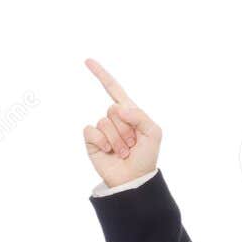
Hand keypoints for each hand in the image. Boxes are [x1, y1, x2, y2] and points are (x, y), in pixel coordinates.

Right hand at [82, 57, 161, 186]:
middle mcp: (114, 119)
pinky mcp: (92, 141)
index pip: (114, 89)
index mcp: (129, 113)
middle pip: (113, 109)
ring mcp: (102, 130)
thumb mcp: (153, 132)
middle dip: (126, 128)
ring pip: (105, 122)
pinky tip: (109, 152)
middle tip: (132, 144)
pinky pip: (92, 130)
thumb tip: (118, 108)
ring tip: (124, 152)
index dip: (102, 75)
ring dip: (117, 139)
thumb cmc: (146, 157)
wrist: (134, 180)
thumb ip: (140, 115)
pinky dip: (103, 141)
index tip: (88, 61)